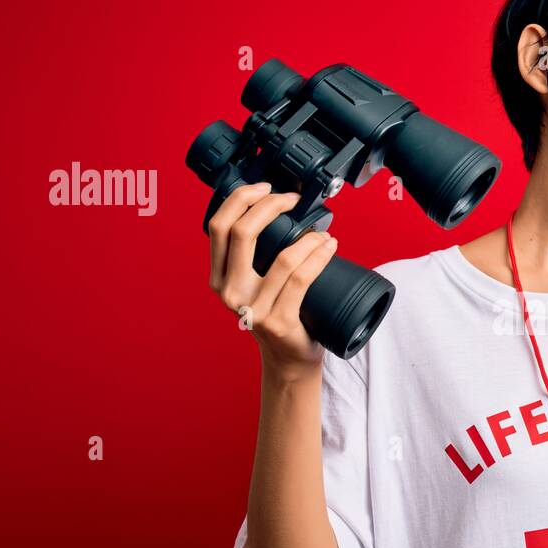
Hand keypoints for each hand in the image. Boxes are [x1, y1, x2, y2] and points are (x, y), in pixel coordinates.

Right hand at [207, 182, 340, 379]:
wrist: (289, 359)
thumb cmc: (278, 315)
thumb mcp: (254, 284)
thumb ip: (252, 256)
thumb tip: (277, 208)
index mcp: (219, 278)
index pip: (219, 227)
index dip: (240, 199)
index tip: (265, 188)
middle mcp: (229, 292)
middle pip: (242, 232)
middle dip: (270, 206)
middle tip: (293, 199)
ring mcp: (252, 308)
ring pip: (281, 256)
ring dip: (309, 237)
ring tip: (323, 233)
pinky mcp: (277, 320)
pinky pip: (300, 277)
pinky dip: (318, 255)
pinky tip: (329, 247)